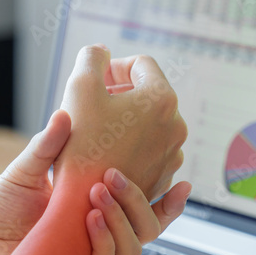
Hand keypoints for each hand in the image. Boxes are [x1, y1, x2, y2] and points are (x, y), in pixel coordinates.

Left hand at [0, 110, 190, 254]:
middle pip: (145, 230)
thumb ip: (49, 148)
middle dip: (141, 202)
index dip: (167, 200)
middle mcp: (96, 242)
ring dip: (121, 219)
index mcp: (94, 215)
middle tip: (118, 175)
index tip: (183, 178)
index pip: (142, 210)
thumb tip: (67, 114)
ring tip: (102, 192)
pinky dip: (103, 242)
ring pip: (130, 250)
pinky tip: (92, 219)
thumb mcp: (24, 174)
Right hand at [56, 45, 187, 199]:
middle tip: (90, 106)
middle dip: (118, 95)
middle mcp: (176, 125)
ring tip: (96, 132)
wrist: (85, 202)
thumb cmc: (82, 145)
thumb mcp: (79, 88)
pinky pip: (148, 149)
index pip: (140, 64)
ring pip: (148, 123)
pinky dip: (130, 145)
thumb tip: (102, 52)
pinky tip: (105, 154)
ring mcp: (171, 153)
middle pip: (147, 94)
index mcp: (162, 98)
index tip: (93, 81)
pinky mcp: (162, 176)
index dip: (112, 67)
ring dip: (124, 121)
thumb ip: (91, 58)